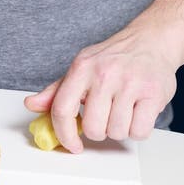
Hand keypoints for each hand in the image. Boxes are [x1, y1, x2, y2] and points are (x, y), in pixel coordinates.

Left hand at [24, 31, 176, 152]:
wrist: (151, 39)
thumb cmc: (115, 57)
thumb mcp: (83, 66)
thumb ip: (57, 90)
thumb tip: (31, 104)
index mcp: (82, 67)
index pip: (62, 109)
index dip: (64, 135)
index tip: (72, 145)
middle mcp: (104, 73)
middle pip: (93, 127)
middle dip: (99, 130)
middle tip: (106, 116)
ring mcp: (129, 82)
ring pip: (116, 132)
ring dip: (120, 128)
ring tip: (124, 109)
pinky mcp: (152, 93)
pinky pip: (139, 131)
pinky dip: (138, 129)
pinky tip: (138, 112)